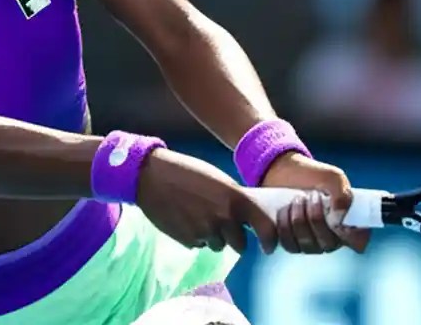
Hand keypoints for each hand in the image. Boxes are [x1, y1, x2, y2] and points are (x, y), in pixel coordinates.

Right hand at [137, 149, 278, 254]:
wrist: (150, 176)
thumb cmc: (186, 172)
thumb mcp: (218, 180)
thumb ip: (234, 200)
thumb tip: (245, 219)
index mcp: (236, 199)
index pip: (265, 228)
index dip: (269, 240)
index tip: (268, 247)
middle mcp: (224, 219)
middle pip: (240, 244)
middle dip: (234, 238)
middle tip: (221, 223)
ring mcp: (206, 232)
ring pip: (218, 245)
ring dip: (213, 237)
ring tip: (197, 216)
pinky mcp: (189, 240)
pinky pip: (200, 245)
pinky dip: (196, 236)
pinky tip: (185, 219)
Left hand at [261, 152, 370, 254]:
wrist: (284, 173)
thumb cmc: (313, 176)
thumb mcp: (332, 178)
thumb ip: (342, 195)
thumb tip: (339, 217)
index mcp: (349, 225)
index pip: (359, 242)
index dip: (352, 235)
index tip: (338, 219)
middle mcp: (333, 240)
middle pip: (328, 242)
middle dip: (316, 217)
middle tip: (310, 195)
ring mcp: (312, 245)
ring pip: (308, 244)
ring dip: (299, 219)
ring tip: (297, 199)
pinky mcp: (292, 244)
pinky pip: (289, 245)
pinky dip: (285, 226)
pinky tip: (285, 210)